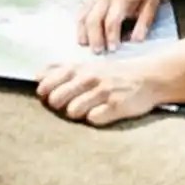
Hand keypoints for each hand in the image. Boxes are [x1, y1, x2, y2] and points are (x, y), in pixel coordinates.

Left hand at [36, 58, 160, 126]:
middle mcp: (89, 78)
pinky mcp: (116, 106)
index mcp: (79, 68)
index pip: (49, 80)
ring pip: (73, 111)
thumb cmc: (112, 73)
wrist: (147, 77)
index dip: (44, 90)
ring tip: (86, 109)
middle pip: (56, 98)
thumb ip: (61, 68)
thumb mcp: (86, 65)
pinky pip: (94, 119)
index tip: (47, 94)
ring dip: (76, 114)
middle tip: (68, 104)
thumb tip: (36, 76)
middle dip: (58, 105)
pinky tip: (101, 113)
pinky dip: (95, 119)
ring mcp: (102, 92)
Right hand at [77, 0, 160, 52]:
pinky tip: (82, 35)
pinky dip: (80, 23)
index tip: (113, 49)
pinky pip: (82, 10)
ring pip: (84, 14)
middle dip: (94, 36)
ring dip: (83, 31)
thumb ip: (144, 22)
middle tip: (97, 52)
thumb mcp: (152, 5)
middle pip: (94, 17)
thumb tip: (136, 41)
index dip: (111, 35)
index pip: (112, 19)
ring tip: (84, 45)